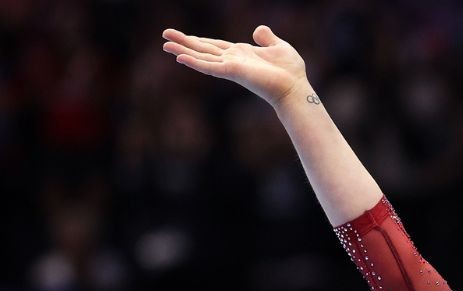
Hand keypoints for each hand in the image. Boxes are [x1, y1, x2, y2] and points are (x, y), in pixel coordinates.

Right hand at [162, 26, 307, 107]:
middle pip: (203, 49)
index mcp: (241, 53)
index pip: (215, 45)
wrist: (295, 87)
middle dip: (185, 43)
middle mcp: (233, 60)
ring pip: (202, 57)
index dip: (200, 41)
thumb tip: (258, 29)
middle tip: (165, 36)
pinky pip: (210, 67)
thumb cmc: (291, 71)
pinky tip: (180, 58)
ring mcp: (231, 66)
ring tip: (165, 44)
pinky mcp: (232, 72)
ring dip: (183, 51)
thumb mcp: (279, 47)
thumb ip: (267, 38)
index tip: (184, 37)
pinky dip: (195, 63)